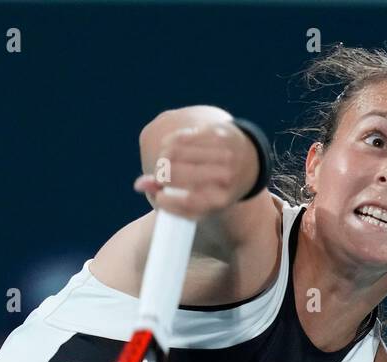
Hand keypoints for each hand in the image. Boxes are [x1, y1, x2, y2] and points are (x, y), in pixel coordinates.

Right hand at [133, 121, 256, 220]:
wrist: (248, 163)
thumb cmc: (214, 190)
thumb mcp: (197, 203)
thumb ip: (169, 199)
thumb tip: (139, 184)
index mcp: (221, 200)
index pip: (186, 201)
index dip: (165, 200)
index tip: (159, 197)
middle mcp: (225, 177)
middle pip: (175, 173)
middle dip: (160, 175)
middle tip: (158, 177)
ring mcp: (223, 153)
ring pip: (174, 152)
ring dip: (162, 159)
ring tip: (163, 164)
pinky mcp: (217, 133)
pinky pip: (180, 136)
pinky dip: (169, 143)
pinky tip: (170, 150)